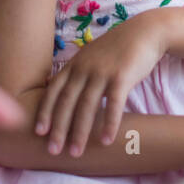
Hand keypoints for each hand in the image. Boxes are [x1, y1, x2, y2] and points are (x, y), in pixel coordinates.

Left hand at [35, 12, 167, 157]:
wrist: (145, 31)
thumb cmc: (117, 48)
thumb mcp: (91, 56)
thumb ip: (77, 72)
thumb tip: (60, 91)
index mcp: (75, 64)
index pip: (54, 90)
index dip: (45, 111)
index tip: (39, 132)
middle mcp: (85, 68)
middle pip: (67, 101)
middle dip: (59, 128)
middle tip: (53, 151)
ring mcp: (103, 71)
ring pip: (87, 106)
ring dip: (80, 131)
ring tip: (76, 152)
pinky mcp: (122, 76)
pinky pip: (114, 104)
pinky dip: (109, 124)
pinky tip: (107, 140)